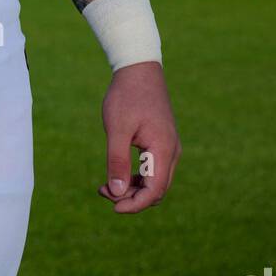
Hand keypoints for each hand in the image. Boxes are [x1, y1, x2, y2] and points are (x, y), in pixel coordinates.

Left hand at [98, 61, 181, 212]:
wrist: (138, 69)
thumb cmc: (126, 96)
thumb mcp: (117, 128)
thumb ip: (116, 160)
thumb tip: (115, 192)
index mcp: (163, 149)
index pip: (154, 190)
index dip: (135, 204)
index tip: (113, 206)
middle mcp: (172, 152)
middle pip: (156, 190)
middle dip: (131, 198)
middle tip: (103, 192)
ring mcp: (168, 147)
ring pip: (154, 181)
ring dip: (132, 189)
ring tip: (105, 186)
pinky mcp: (161, 143)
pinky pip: (153, 170)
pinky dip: (136, 177)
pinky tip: (116, 174)